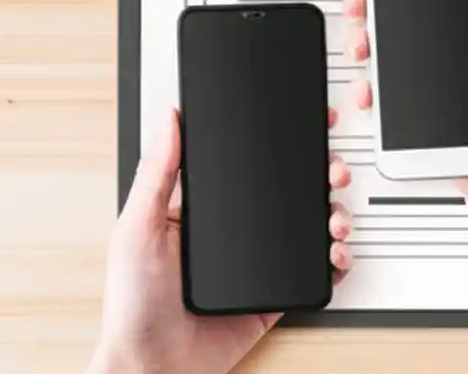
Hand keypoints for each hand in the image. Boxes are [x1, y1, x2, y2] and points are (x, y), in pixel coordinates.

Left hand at [89, 108, 353, 373]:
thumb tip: (169, 120)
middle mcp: (232, 233)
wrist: (154, 368)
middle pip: (286, 191)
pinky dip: (333, 260)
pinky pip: (312, 272)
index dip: (276, 142)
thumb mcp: (137, 227)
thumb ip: (156, 172)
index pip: (244, 164)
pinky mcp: (272, 295)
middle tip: (332, 171)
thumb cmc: (132, 305)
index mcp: (199, 209)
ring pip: (306, 227)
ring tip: (335, 217)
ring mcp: (255, 264)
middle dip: (318, 174)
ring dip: (331, 214)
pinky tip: (334, 252)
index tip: (302, 122)